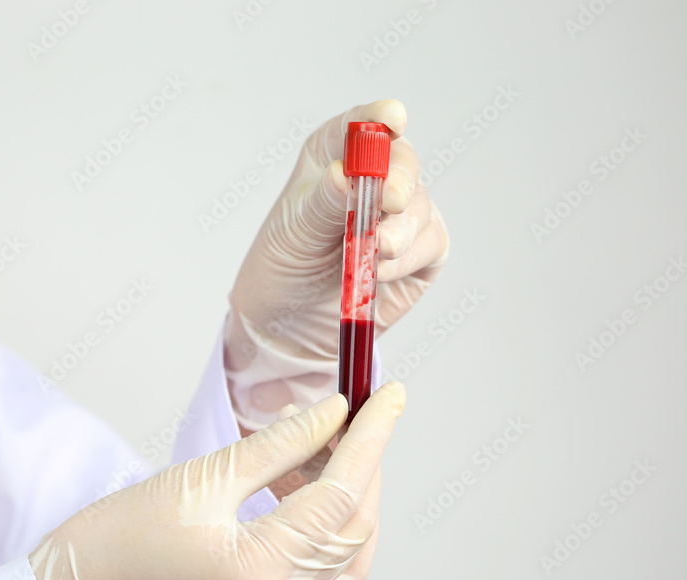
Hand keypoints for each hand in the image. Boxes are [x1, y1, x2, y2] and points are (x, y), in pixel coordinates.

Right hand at [29, 384, 405, 579]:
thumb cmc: (119, 538)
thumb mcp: (203, 478)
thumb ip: (277, 446)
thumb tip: (331, 413)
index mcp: (259, 572)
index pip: (340, 497)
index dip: (370, 439)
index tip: (388, 395)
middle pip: (353, 530)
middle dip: (364, 467)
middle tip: (358, 413)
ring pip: (342, 553)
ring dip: (342, 494)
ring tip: (315, 440)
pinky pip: (316, 566)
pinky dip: (319, 521)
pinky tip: (293, 479)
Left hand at [225, 100, 447, 432]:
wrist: (290, 325)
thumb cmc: (284, 267)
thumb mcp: (294, 233)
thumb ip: (323, 203)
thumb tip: (346, 175)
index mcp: (333, 158)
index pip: (360, 126)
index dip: (379, 118)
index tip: (392, 119)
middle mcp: (372, 177)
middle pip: (402, 161)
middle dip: (398, 181)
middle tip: (390, 201)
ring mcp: (401, 213)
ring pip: (419, 206)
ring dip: (397, 231)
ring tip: (370, 253)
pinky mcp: (421, 250)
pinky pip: (430, 243)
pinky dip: (407, 258)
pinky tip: (378, 272)